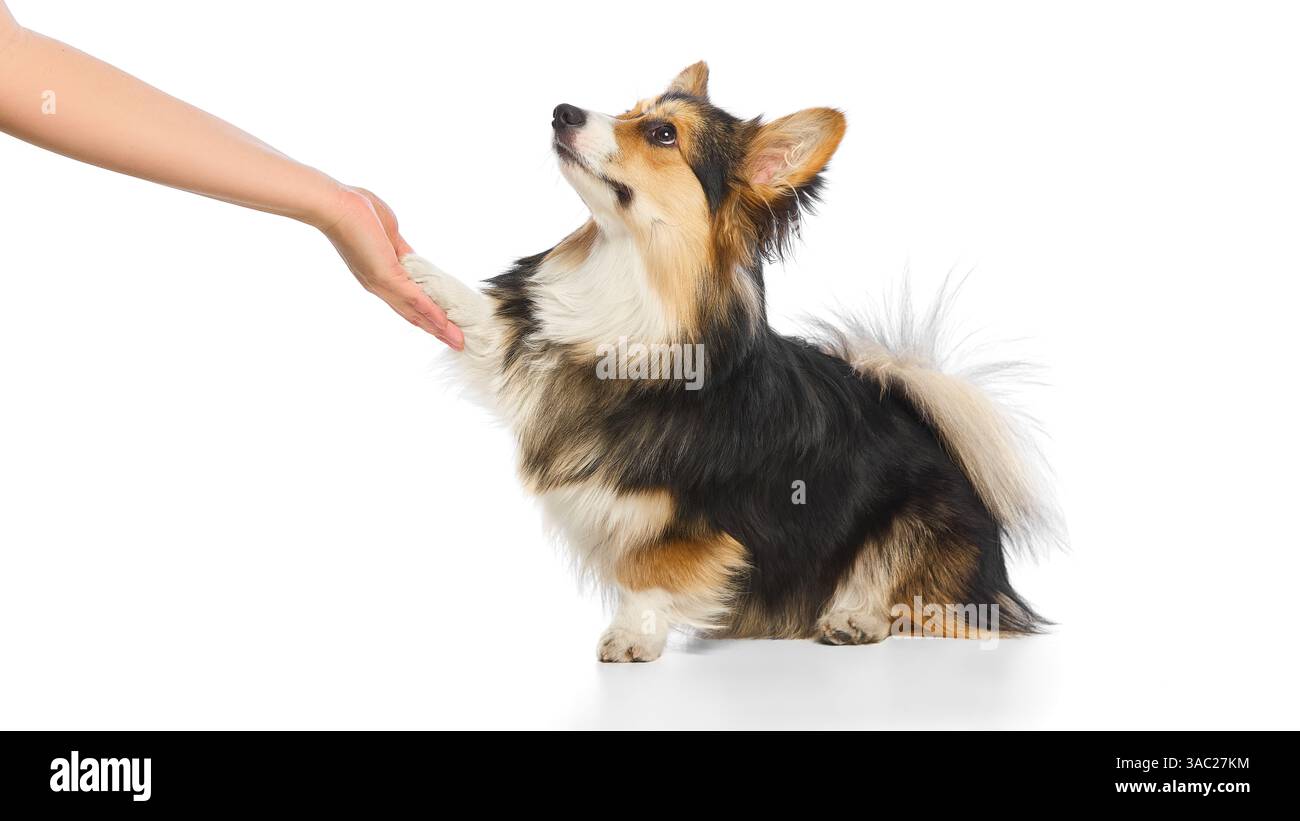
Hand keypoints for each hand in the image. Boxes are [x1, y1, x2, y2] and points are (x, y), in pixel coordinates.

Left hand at [318, 186, 463, 348]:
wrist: (336, 206)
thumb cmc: (357, 212)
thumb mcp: (389, 234)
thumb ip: (402, 250)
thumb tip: (413, 258)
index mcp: (379, 275)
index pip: (407, 301)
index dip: (426, 314)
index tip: (444, 325)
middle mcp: (379, 285)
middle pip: (413, 314)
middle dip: (436, 329)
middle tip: (457, 342)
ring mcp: (382, 283)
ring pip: (416, 312)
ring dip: (438, 328)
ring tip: (457, 340)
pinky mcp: (386, 276)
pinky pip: (414, 299)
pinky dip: (430, 313)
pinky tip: (444, 325)